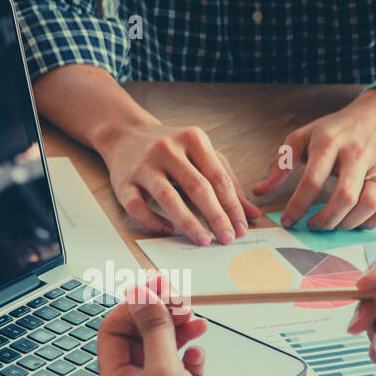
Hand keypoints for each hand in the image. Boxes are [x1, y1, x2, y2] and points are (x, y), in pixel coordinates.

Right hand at [96, 120, 261, 245]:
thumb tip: (251, 214)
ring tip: (204, 240)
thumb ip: (228, 182)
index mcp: (192, 139)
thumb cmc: (172, 149)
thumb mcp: (202, 155)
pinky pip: (137, 207)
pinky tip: (169, 230)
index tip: (241, 228)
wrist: (125, 135)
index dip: (232, 205)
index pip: (218, 177)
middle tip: (227, 238)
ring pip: (167, 197)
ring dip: (188, 222)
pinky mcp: (123, 182)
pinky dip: (153, 221)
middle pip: (197, 187)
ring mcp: (143, 165)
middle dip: (215, 216)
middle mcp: (167, 149)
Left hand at [97, 279, 258, 375]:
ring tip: (196, 320)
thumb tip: (143, 296)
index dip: (131, 309)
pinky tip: (199, 351)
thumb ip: (154, 330)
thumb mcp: (163, 372)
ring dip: (178, 331)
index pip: (112, 335)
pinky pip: (185, 369)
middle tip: (180, 300)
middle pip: (139, 339)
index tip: (154, 290)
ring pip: (165, 351)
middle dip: (158, 317)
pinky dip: (191, 355)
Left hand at [253, 88, 375, 229]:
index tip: (288, 221)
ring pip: (369, 205)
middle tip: (313, 226)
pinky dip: (373, 224)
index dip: (297, 206)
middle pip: (344, 197)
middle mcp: (359, 153)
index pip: (312, 180)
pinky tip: (357, 222)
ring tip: (334, 224)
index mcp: (330, 141)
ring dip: (348, 224)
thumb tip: (259, 191)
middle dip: (325, 220)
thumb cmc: (338, 130)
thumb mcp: (304, 137)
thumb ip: (281, 164)